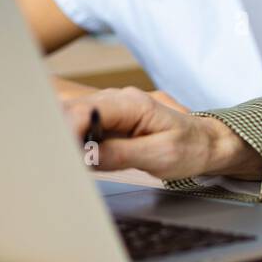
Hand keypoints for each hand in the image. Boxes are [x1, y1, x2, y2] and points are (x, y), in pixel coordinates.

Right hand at [61, 87, 261, 181]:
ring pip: (74, 116)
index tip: (60, 155)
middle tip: (54, 162)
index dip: (66, 131)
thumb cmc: (190, 147)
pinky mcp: (109, 119)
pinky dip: (74, 140)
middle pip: (73, 111)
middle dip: (58, 134)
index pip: (85, 110)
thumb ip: (121, 154)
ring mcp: (112, 107)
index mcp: (132, 104)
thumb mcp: (159, 157)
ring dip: (64, 138)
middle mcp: (119, 99)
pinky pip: (83, 125)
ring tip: (61, 162)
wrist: (207, 141)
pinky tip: (74, 156)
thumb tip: (87, 154)